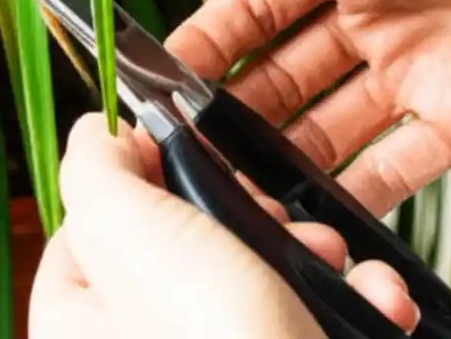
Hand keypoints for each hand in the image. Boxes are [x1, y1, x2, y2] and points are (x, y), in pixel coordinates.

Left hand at [29, 114, 420, 337]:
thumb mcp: (125, 231)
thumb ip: (93, 167)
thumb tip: (96, 132)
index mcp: (79, 319)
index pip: (91, 220)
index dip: (142, 174)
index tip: (186, 154)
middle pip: (185, 238)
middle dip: (249, 213)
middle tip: (271, 214)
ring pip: (260, 273)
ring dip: (310, 253)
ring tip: (330, 261)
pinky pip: (311, 314)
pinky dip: (351, 299)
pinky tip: (372, 300)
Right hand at [168, 0, 450, 215]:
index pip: (256, 0)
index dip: (208, 38)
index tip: (160, 75)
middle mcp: (375, 9)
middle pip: (283, 71)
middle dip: (234, 110)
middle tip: (188, 149)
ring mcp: (417, 67)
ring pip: (328, 124)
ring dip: (284, 158)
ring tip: (237, 189)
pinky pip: (397, 163)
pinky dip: (357, 192)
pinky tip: (317, 213)